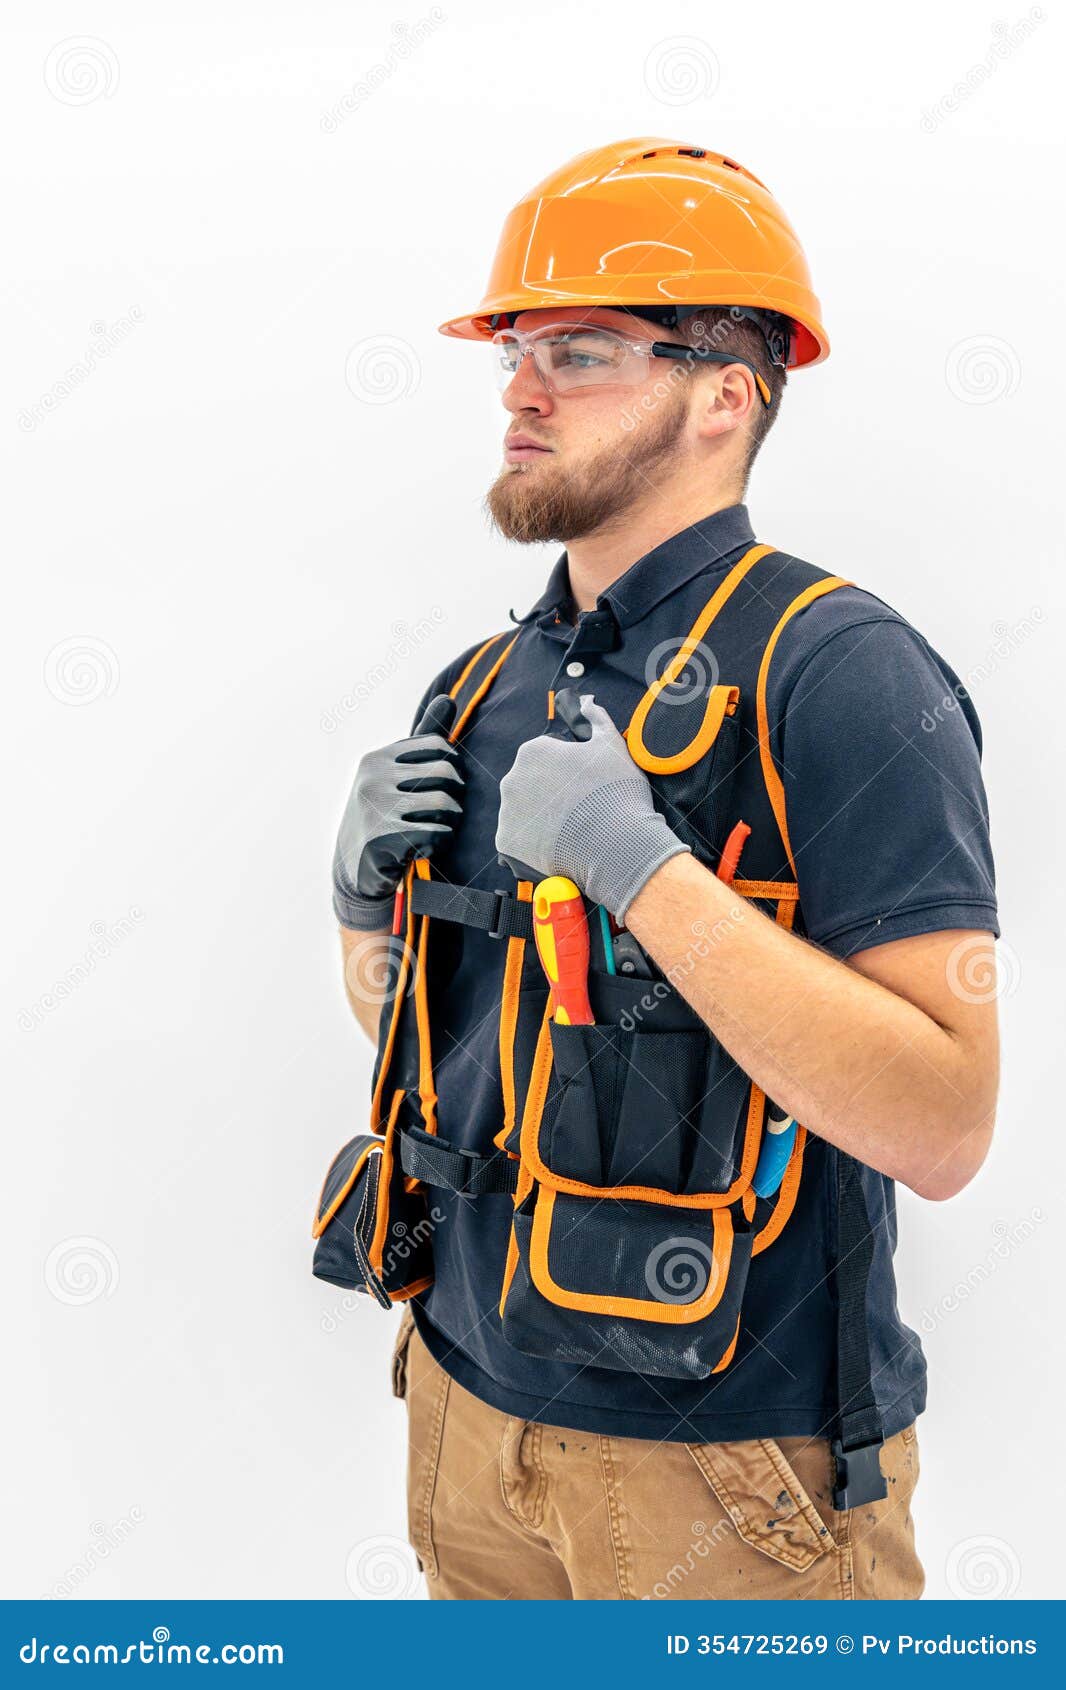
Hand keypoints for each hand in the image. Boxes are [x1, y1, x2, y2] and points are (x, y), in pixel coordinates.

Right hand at [332, 694, 463, 928]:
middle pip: (446, 773)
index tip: (446, 786)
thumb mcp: (395, 774)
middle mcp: (372, 778)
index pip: (438, 746)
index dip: (453, 767)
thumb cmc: (382, 815)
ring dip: (452, 821)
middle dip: (456, 795)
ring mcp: (376, 808)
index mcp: (377, 759)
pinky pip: (437, 832)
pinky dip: (441, 842)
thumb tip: (448, 698)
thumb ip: (423, 740)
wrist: (353, 868)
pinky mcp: (384, 838)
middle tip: (448, 812)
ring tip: (440, 828)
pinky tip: (427, 847)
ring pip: (445, 803)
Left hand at [495, 695, 688, 918]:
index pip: (544, 756)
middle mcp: (512, 778)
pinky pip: (518, 839)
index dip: (567, 770)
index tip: (584, 785)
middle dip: (549, 793)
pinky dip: (532, 843)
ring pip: (523, 812)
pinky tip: (557, 846)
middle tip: (578, 809)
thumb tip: (586, 702)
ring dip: (540, 818)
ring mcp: (507, 812)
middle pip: (530, 784)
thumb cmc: (616, 791)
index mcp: (533, 750)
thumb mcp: (612, 745)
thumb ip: (595, 718)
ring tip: (570, 830)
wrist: (618, 843)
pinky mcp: (506, 842)